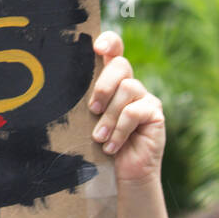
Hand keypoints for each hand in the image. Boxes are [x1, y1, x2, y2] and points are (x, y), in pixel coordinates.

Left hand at [88, 31, 164, 185]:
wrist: (124, 174)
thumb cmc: (102, 146)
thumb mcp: (89, 121)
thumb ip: (87, 102)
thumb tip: (62, 90)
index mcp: (112, 82)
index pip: (115, 52)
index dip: (110, 42)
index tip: (96, 47)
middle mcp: (131, 85)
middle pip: (121, 65)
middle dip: (103, 86)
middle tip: (92, 109)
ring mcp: (145, 97)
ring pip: (128, 89)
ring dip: (109, 116)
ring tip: (99, 137)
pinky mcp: (155, 113)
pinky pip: (135, 112)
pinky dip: (119, 130)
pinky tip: (112, 146)